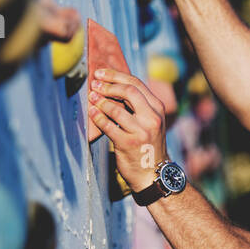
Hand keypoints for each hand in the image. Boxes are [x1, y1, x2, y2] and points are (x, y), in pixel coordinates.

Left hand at [88, 69, 167, 192]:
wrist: (153, 174)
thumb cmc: (147, 146)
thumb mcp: (150, 122)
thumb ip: (138, 105)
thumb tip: (112, 85)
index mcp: (158, 109)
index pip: (136, 84)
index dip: (116, 76)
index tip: (101, 73)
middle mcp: (152, 119)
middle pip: (128, 91)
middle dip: (108, 85)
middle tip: (95, 84)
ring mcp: (141, 132)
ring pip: (116, 109)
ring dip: (100, 101)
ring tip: (91, 97)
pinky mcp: (128, 144)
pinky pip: (108, 126)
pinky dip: (97, 117)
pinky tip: (92, 112)